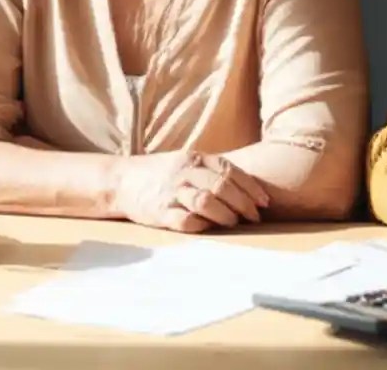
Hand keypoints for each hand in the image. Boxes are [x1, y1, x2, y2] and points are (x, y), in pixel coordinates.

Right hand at [113, 150, 270, 232]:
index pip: (230, 171)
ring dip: (225, 215)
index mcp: (194, 158)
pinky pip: (185, 221)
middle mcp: (184, 173)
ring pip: (206, 202)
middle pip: (221, 187)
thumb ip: (212, 170)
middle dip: (243, 204)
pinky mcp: (159, 212)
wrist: (121, 180)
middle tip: (254, 216)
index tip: (264, 202)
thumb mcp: (187, 161)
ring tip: (234, 222)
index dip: (250, 187)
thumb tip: (247, 186)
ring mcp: (171, 192)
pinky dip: (201, 225)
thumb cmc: (162, 173)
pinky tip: (209, 228)